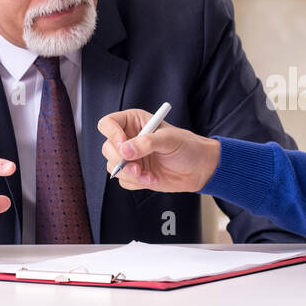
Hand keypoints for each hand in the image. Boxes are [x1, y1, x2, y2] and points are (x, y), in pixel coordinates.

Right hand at [97, 109, 220, 191]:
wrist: (198, 168)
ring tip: (148, 175)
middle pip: (107, 148)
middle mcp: (129, 139)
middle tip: (136, 167)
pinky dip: (137, 182)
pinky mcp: (134, 174)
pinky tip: (153, 178)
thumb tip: (125, 150)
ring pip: (113, 167)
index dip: (112, 134)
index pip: (108, 124)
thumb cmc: (187, 147)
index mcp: (134, 122)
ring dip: (130, 174)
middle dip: (120, 160)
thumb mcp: (169, 140)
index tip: (123, 145)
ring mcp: (130, 157)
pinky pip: (124, 180)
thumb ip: (147, 143)